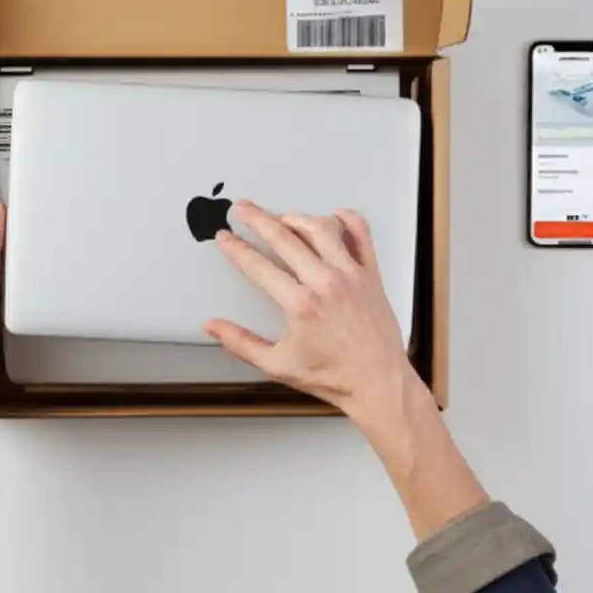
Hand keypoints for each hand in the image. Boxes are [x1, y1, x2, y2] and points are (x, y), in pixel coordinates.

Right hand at [204, 201, 431, 428]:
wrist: (378, 383)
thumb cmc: (334, 377)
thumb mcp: (278, 365)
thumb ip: (241, 343)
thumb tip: (213, 327)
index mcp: (300, 304)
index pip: (258, 265)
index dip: (236, 248)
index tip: (226, 237)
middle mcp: (325, 283)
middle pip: (284, 237)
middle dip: (258, 219)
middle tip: (243, 208)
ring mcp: (350, 275)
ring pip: (321, 229)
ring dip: (296, 217)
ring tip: (282, 216)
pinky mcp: (371, 275)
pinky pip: (362, 236)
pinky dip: (349, 220)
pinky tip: (336, 216)